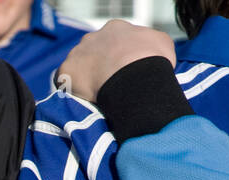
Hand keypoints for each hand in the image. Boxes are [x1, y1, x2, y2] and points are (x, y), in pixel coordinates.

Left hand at [57, 19, 175, 101]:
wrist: (132, 77)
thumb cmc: (151, 61)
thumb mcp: (163, 45)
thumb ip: (153, 45)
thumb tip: (153, 53)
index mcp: (116, 28)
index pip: (113, 43)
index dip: (118, 59)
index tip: (123, 75)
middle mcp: (93, 37)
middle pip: (93, 53)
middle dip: (100, 68)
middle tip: (109, 87)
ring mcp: (77, 53)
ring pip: (79, 67)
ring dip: (86, 80)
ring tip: (97, 97)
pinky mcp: (66, 71)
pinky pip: (66, 83)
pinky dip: (73, 92)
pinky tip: (84, 101)